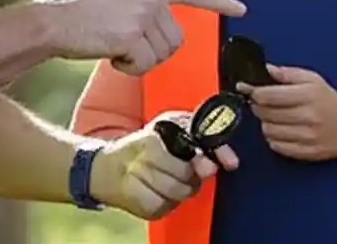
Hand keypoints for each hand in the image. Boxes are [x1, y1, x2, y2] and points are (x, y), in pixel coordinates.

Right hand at [35, 0, 246, 73]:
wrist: (54, 22)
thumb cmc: (82, 16)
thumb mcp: (120, 1)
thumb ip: (145, 9)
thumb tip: (165, 31)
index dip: (218, 2)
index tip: (241, 8)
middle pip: (176, 40)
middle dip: (154, 52)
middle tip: (124, 44)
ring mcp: (143, 14)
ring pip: (162, 55)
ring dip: (139, 60)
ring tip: (113, 45)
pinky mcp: (132, 34)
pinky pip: (144, 65)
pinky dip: (128, 68)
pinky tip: (109, 53)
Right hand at [90, 117, 233, 219]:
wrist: (105, 168)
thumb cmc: (144, 147)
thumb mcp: (167, 128)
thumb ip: (197, 136)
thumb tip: (222, 159)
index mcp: (154, 136)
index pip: (190, 147)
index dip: (212, 157)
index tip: (231, 162)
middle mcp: (143, 155)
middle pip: (186, 175)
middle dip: (192, 176)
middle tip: (184, 172)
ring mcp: (137, 179)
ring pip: (177, 193)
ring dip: (180, 191)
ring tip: (169, 181)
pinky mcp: (135, 201)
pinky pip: (163, 207)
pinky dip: (166, 203)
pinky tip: (158, 192)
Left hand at [238, 65, 336, 161]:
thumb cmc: (331, 102)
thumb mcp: (313, 80)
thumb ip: (288, 73)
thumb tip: (267, 69)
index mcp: (308, 96)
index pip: (269, 95)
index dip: (253, 92)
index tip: (245, 88)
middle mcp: (307, 118)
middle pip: (265, 113)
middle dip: (257, 106)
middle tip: (260, 101)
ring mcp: (306, 137)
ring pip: (268, 131)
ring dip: (265, 122)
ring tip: (273, 116)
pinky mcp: (304, 153)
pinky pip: (276, 146)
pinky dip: (273, 138)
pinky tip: (281, 129)